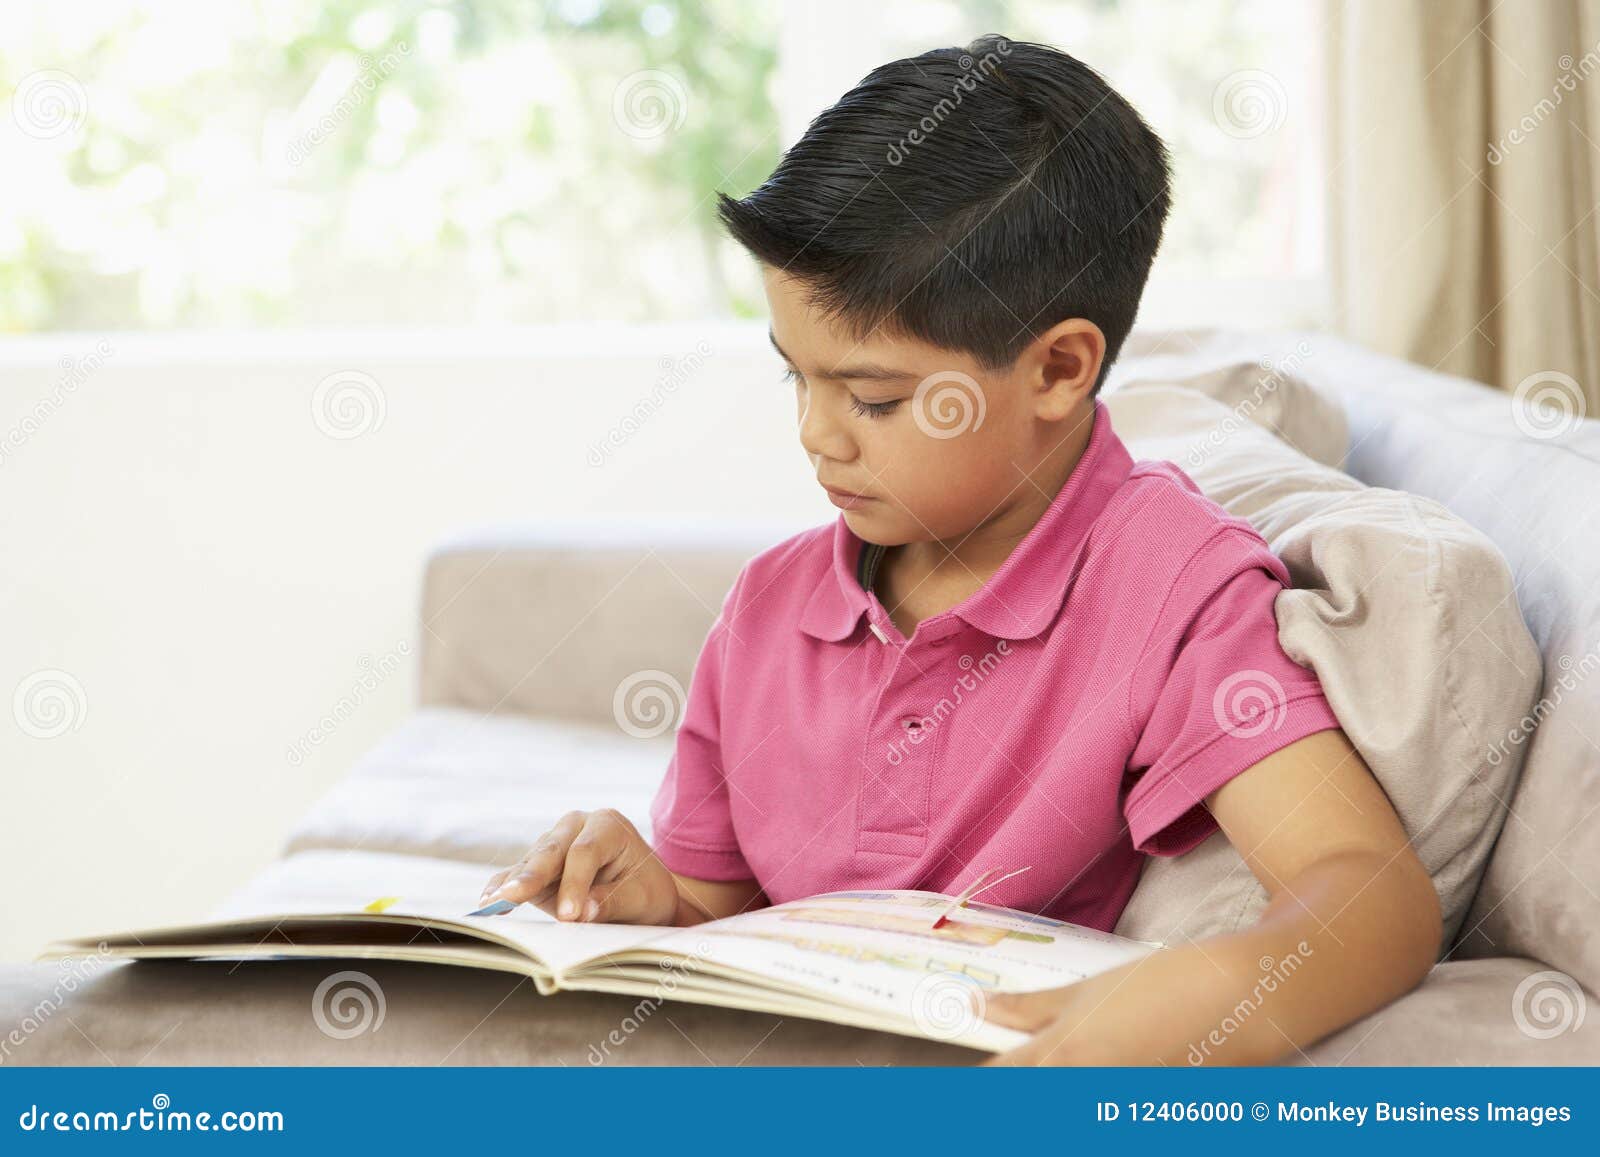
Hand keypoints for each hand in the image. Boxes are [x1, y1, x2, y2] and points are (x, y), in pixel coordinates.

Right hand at [478, 809, 679, 924]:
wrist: (641, 892)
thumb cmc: (645, 891)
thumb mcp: (641, 898)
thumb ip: (611, 901)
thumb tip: (582, 912)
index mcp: (607, 825)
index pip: (585, 852)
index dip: (575, 883)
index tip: (570, 915)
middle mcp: (575, 827)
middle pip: (552, 851)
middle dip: (533, 875)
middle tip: (515, 895)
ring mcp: (553, 843)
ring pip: (531, 863)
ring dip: (514, 883)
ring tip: (495, 901)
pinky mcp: (537, 865)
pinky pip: (516, 875)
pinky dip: (502, 887)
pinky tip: (488, 901)